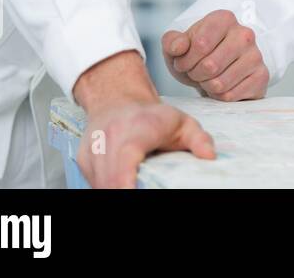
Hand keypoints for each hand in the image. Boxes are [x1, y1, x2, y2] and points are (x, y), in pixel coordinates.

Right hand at [73, 50, 214, 188]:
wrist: (117, 100)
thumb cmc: (151, 116)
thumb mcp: (182, 123)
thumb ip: (199, 139)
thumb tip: (209, 156)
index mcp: (134, 131)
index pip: (124, 164)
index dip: (126, 186)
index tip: (134, 191)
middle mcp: (108, 139)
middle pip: (109, 182)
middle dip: (126, 192)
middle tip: (145, 190)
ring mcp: (92, 150)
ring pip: (99, 184)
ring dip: (116, 189)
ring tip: (136, 186)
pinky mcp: (83, 160)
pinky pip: (94, 182)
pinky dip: (107, 186)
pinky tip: (124, 183)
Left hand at [162, 9, 268, 100]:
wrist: (219, 69)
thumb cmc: (197, 56)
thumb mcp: (178, 47)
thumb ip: (171, 42)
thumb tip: (178, 47)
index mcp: (223, 19)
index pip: (200, 44)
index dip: (185, 60)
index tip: (184, 62)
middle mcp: (244, 34)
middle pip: (210, 66)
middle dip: (195, 75)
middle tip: (196, 72)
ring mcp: (256, 55)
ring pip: (220, 83)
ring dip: (207, 86)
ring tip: (208, 79)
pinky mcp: (261, 76)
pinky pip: (230, 96)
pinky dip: (219, 96)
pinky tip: (221, 87)